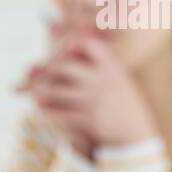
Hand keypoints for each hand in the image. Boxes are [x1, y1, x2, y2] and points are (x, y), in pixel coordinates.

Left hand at [18, 26, 157, 148]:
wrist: (138, 138)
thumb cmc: (123, 105)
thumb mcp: (118, 78)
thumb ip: (95, 61)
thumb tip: (59, 33)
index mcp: (112, 67)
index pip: (84, 43)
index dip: (66, 45)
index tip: (60, 54)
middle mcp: (102, 80)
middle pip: (61, 66)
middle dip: (44, 73)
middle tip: (34, 80)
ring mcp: (94, 99)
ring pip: (52, 91)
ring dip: (39, 93)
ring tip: (34, 95)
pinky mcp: (88, 120)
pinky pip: (55, 114)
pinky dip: (45, 114)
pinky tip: (42, 114)